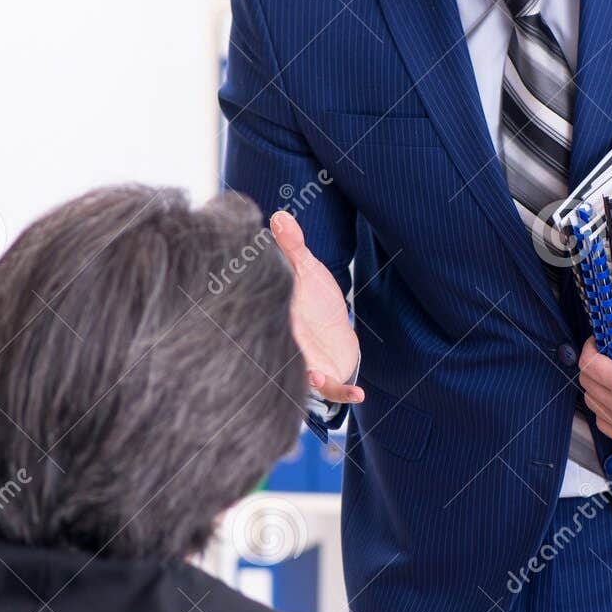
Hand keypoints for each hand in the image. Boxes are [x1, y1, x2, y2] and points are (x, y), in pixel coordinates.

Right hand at [270, 210, 362, 403]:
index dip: (255, 317)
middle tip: (288, 358)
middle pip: (277, 354)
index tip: (251, 315)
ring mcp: (306, 363)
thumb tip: (279, 216)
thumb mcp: (306, 271)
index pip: (263, 317)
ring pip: (301, 377)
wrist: (334, 332)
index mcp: (280, 316)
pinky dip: (343, 393)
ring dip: (309, 380)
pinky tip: (359, 394)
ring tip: (316, 378)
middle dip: (278, 359)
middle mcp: (288, 343)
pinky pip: (331, 390)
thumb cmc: (316, 303)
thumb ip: (292, 247)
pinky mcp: (325, 377)